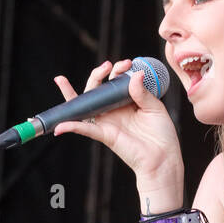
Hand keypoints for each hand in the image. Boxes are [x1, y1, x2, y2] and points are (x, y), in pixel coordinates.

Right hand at [52, 59, 182, 180]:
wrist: (163, 158)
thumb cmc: (161, 135)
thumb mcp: (155, 108)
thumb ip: (143, 92)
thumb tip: (136, 74)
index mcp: (126, 102)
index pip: (114, 82)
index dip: (118, 70)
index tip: (128, 64)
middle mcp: (113, 110)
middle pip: (96, 90)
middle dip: (98, 74)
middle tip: (108, 65)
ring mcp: (107, 122)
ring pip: (83, 106)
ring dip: (69, 94)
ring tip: (61, 80)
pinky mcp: (105, 135)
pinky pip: (84, 129)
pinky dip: (71, 126)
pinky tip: (60, 125)